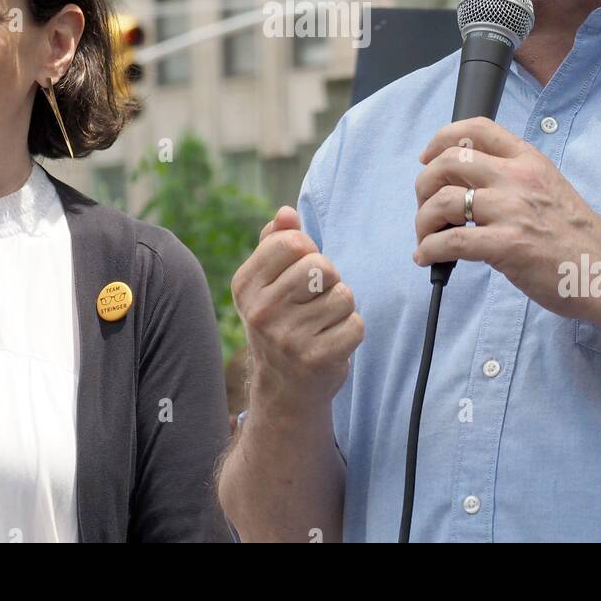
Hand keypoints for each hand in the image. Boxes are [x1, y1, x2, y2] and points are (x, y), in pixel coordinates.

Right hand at [231, 206, 363, 409]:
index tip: (300, 271)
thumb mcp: (268, 281)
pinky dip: (351, 330)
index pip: (291, 242)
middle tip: (314, 300)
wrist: (284, 388)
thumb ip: (275, 241)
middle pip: (320, 266)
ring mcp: (287, 339)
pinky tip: (331, 341)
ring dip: (341, 305)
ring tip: (322, 322)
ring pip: (343, 295)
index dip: (308, 251)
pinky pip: (355, 324)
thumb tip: (287, 213)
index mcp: (245, 285)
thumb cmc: (281, 320)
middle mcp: (261, 311)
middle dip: (328, 279)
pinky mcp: (315, 360)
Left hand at [413, 117, 600, 319]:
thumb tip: (468, 187)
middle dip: (424, 184)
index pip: (476, 128)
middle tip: (426, 207)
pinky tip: (428, 258)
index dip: (441, 139)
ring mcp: (511, 210)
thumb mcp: (550, 188)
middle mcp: (518, 177)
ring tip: (425, 238)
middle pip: (448, 161)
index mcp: (529, 160)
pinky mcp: (506, 245)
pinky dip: (429, 250)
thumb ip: (513, 180)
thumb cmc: (578, 239)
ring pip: (442, 200)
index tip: (428, 158)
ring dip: (422, 221)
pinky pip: (449, 241)